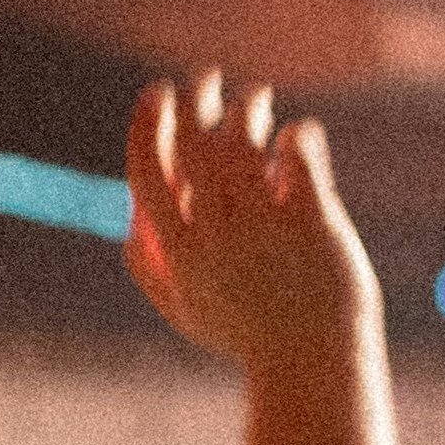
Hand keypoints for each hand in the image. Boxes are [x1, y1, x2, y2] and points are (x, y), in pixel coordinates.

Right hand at [125, 74, 380, 368]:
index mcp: (179, 250)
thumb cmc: (249, 337)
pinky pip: (298, 158)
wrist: (314, 365)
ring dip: (247, 109)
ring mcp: (265, 227)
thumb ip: (150, 266)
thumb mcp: (187, 310)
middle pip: (193, 144)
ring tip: (256, 100)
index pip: (146, 169)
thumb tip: (130, 217)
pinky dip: (295, 136)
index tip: (157, 93)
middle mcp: (216, 233)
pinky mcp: (312, 224)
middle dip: (194, 98)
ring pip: (244, 142)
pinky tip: (297, 135)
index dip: (146, 123)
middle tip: (205, 79)